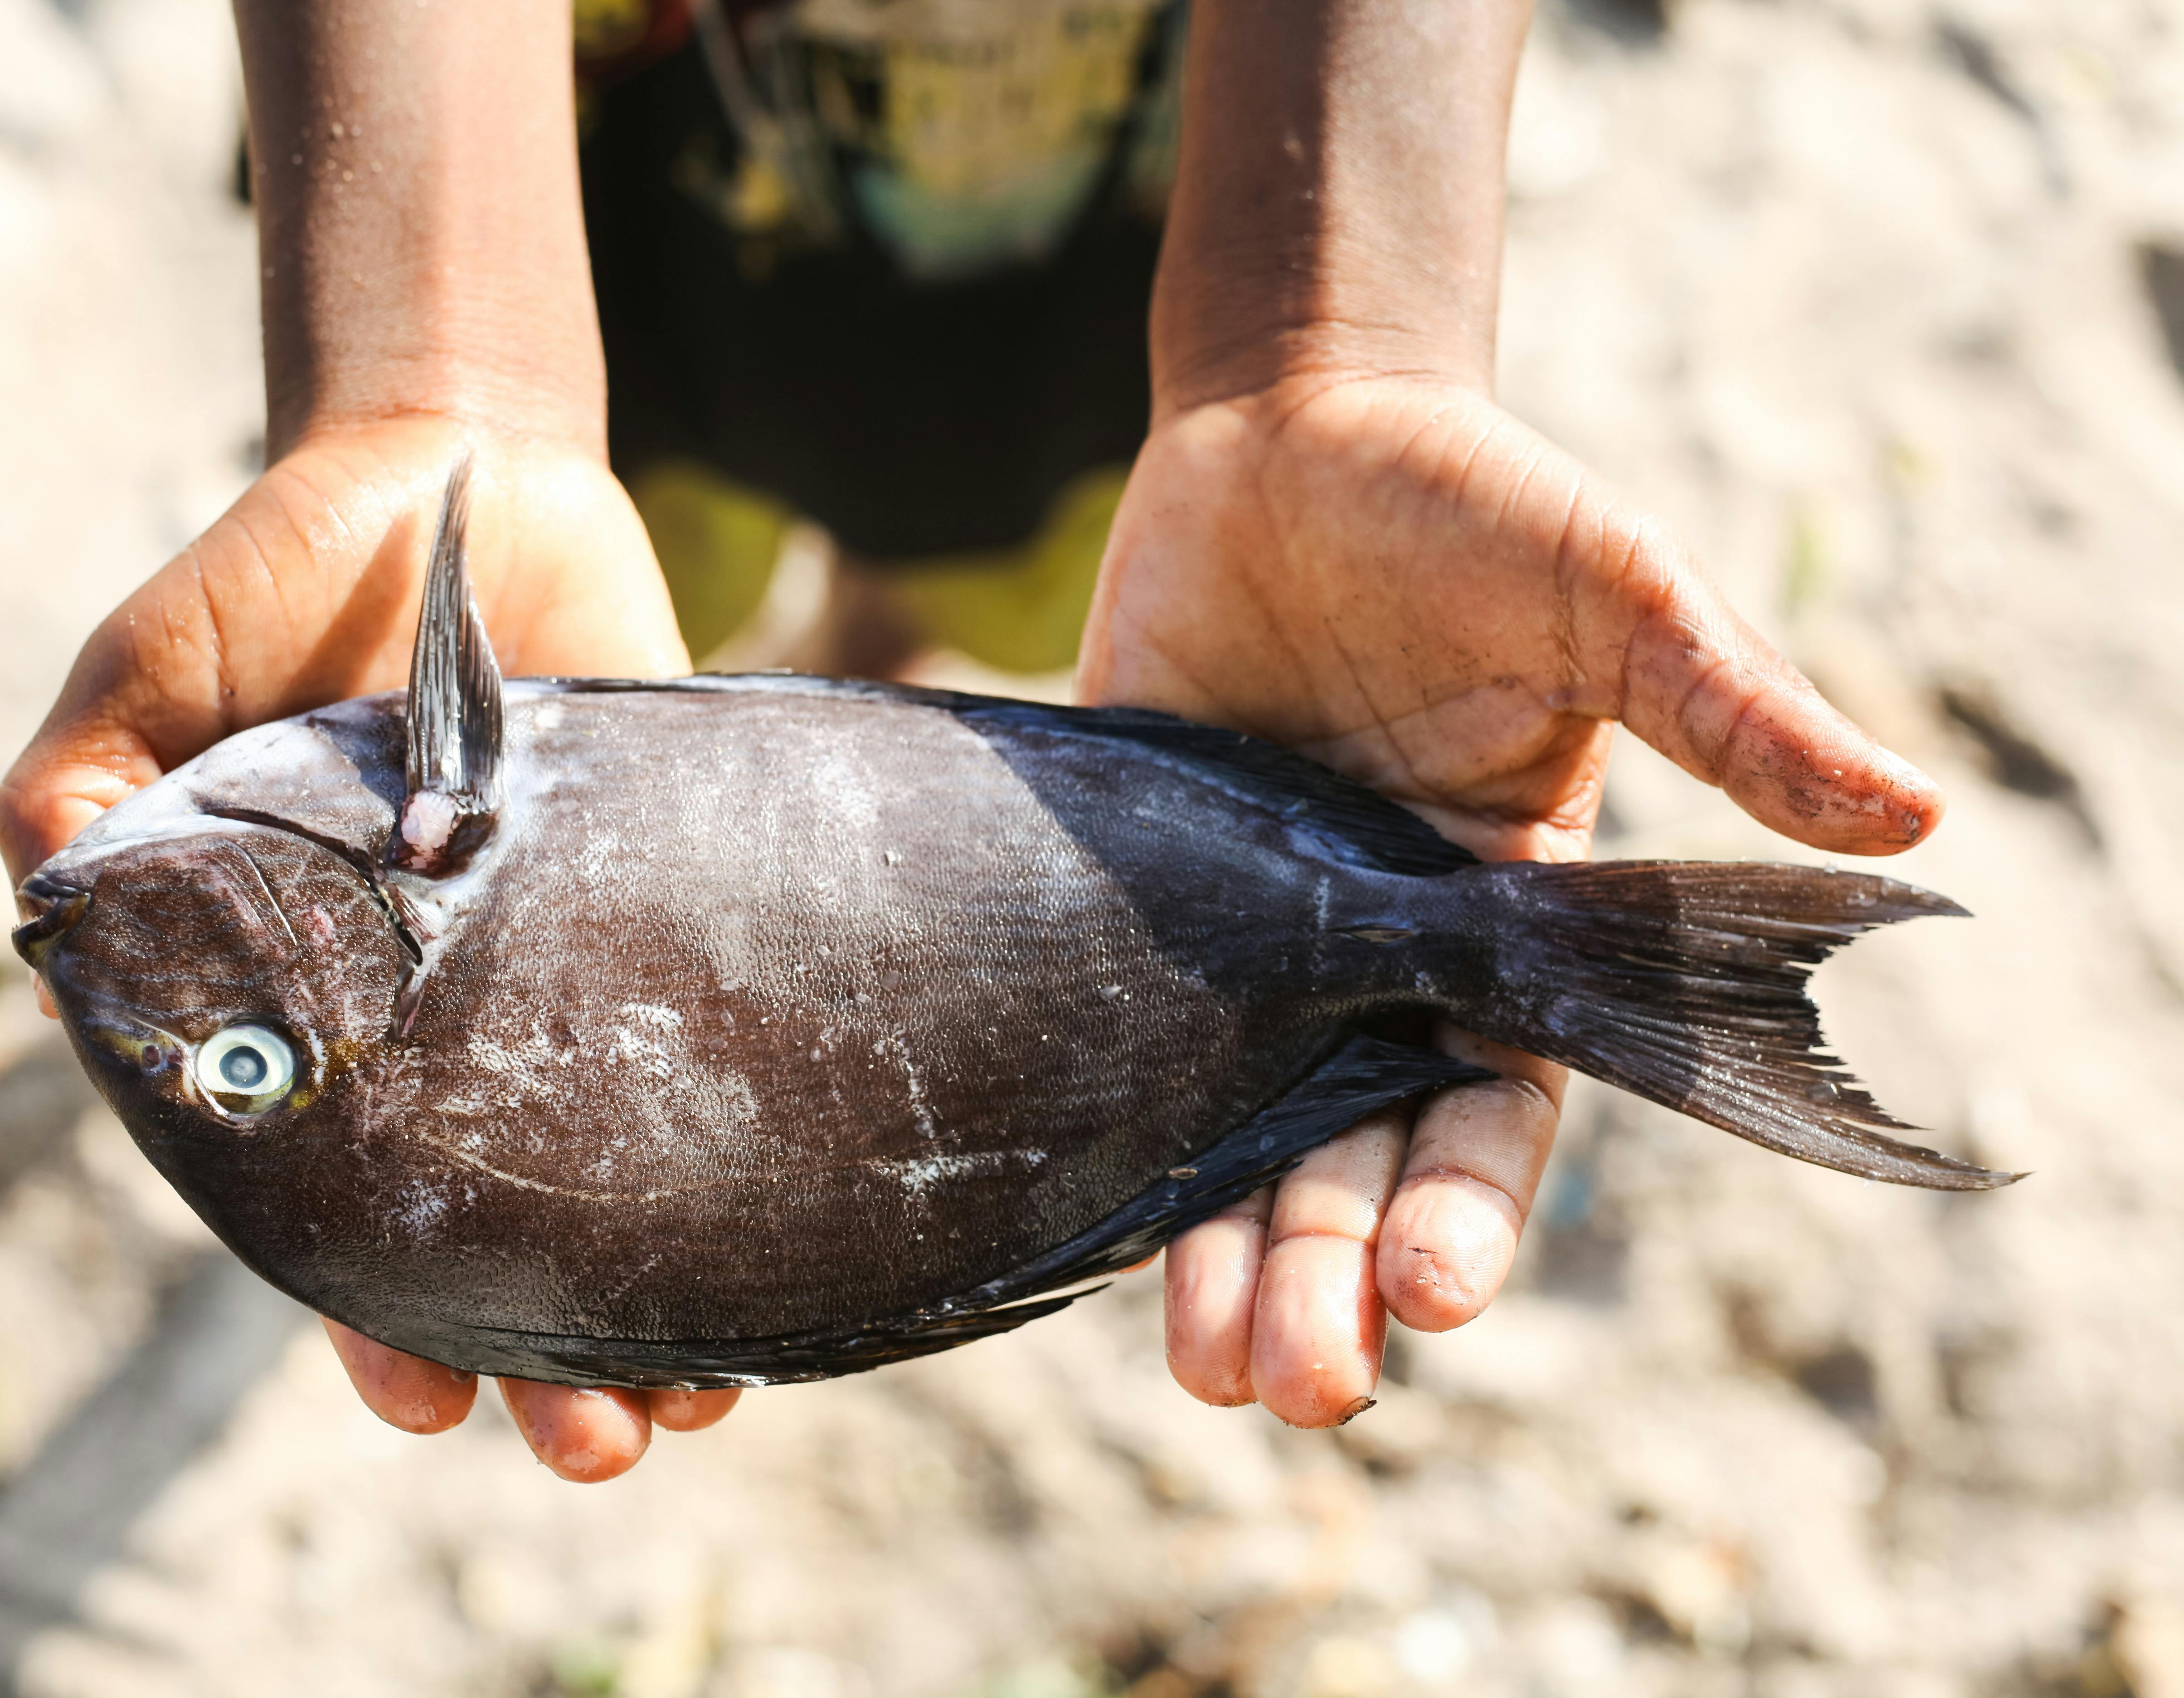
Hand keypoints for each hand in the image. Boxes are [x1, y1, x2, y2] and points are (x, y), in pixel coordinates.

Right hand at [0, 414, 736, 1479]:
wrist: (460, 472)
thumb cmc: (277, 573)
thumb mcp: (149, 669)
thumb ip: (83, 790)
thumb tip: (46, 927)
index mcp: (307, 1006)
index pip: (337, 1211)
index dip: (370, 1320)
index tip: (427, 1401)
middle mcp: (438, 1016)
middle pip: (486, 1234)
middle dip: (537, 1353)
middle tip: (598, 1446)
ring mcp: (556, 971)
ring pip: (606, 1183)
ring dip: (657, 1305)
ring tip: (703, 1401)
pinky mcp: (656, 906)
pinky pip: (707, 1054)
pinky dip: (745, 1155)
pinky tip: (794, 1242)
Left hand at [1078, 372, 1941, 1422]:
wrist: (1292, 422)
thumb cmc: (1468, 496)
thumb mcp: (1610, 590)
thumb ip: (1729, 710)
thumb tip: (1911, 817)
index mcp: (1499, 926)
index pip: (1494, 1104)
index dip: (1468, 1205)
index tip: (1433, 1290)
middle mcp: (1373, 957)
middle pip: (1361, 1157)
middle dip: (1333, 1274)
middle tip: (1298, 1383)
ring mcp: (1249, 937)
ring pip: (1243, 1136)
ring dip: (1223, 1257)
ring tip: (1201, 1372)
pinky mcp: (1137, 895)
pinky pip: (1127, 1038)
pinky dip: (1118, 1133)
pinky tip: (1091, 1227)